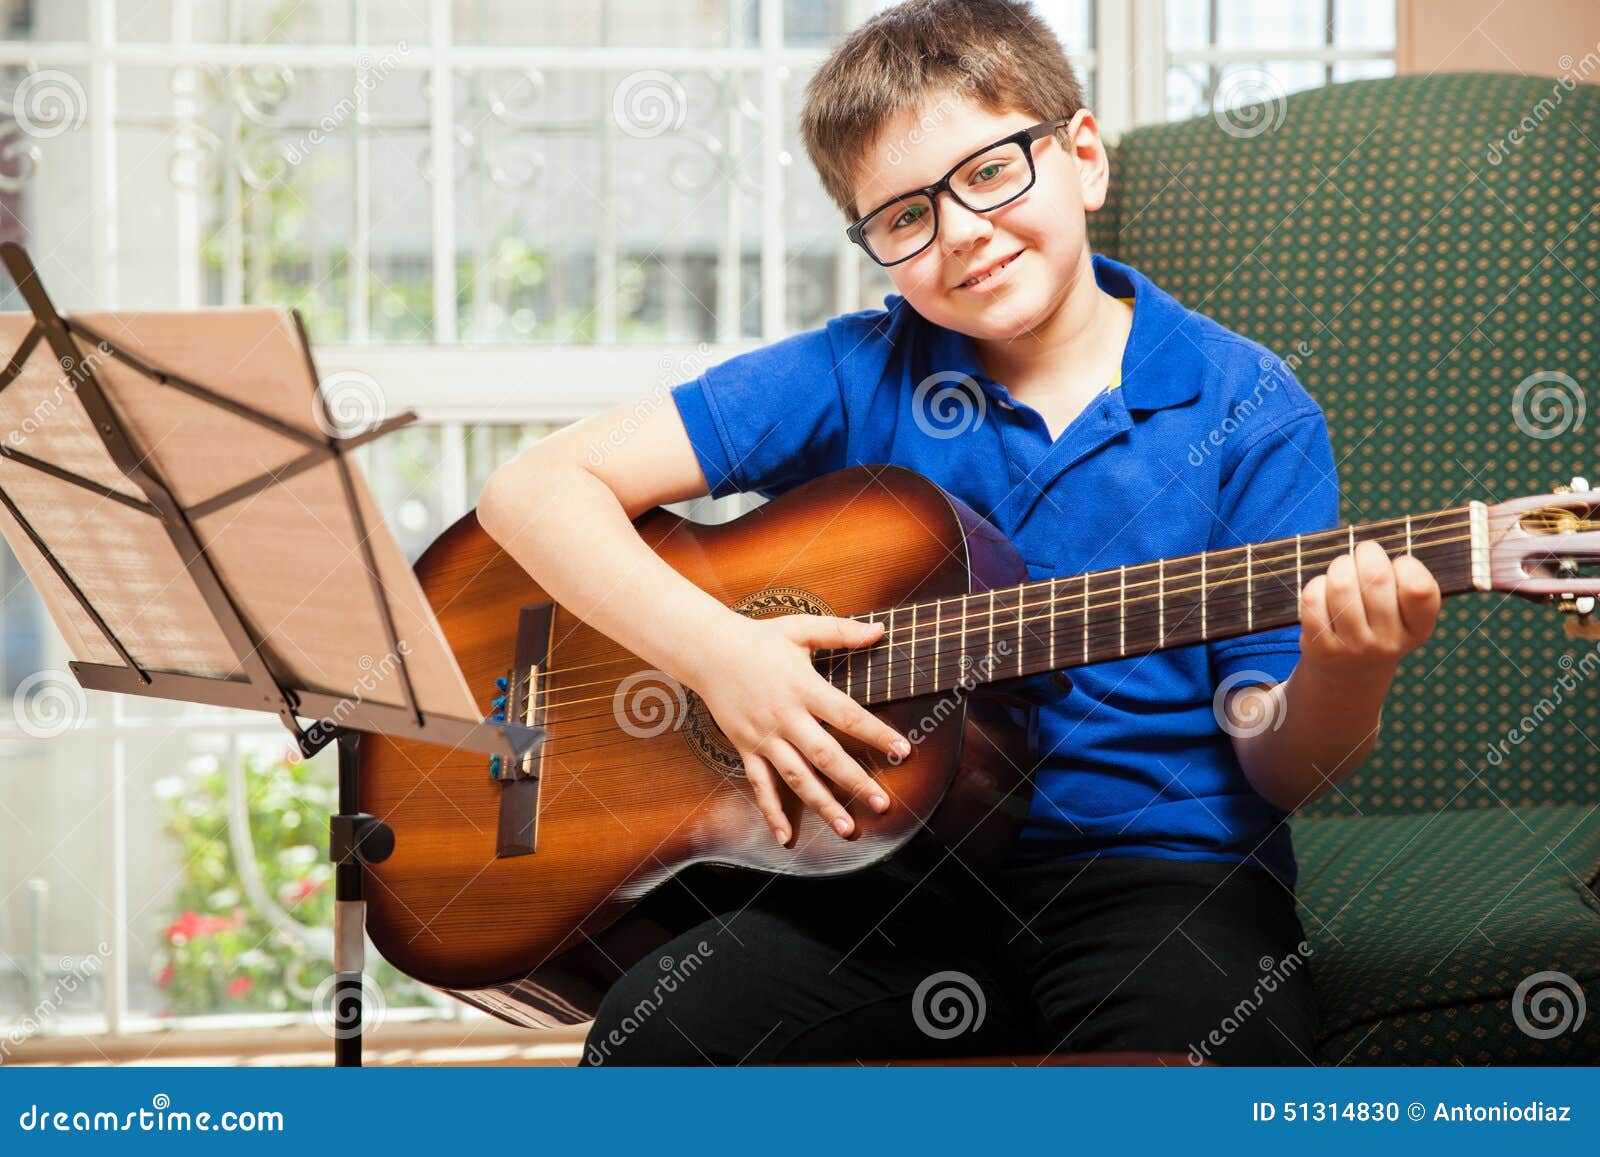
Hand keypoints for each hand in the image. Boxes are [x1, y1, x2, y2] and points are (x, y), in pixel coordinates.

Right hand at [690, 613, 909, 844]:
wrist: (707, 650)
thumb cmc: (759, 638)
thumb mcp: (801, 629)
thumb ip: (841, 632)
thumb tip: (881, 630)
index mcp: (804, 688)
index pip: (848, 715)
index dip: (877, 734)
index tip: (903, 751)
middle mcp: (785, 717)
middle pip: (826, 755)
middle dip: (856, 781)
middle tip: (883, 804)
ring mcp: (764, 736)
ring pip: (796, 777)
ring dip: (823, 803)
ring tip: (846, 827)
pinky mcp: (745, 747)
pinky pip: (760, 784)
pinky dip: (771, 812)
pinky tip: (786, 836)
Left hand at [1299, 539, 1441, 671]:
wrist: (1350, 668)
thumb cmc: (1380, 621)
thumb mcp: (1406, 610)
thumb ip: (1407, 581)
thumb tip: (1379, 549)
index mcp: (1419, 629)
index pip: (1419, 588)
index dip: (1407, 565)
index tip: (1399, 564)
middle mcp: (1390, 643)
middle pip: (1376, 578)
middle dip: (1367, 553)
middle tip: (1364, 552)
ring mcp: (1355, 648)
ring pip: (1342, 585)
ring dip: (1340, 565)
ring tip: (1343, 567)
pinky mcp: (1323, 648)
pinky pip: (1314, 599)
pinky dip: (1317, 584)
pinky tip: (1325, 588)